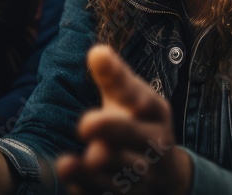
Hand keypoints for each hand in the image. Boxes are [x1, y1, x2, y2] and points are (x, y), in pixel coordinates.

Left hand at [56, 45, 191, 194]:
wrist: (165, 176)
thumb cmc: (139, 125)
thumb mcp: (131, 100)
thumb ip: (114, 78)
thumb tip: (96, 51)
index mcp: (156, 114)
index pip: (144, 98)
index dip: (126, 89)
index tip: (102, 71)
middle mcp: (156, 145)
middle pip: (138, 138)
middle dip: (114, 130)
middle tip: (85, 123)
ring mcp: (146, 177)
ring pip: (122, 176)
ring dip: (94, 172)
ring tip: (67, 163)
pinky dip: (89, 192)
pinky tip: (69, 183)